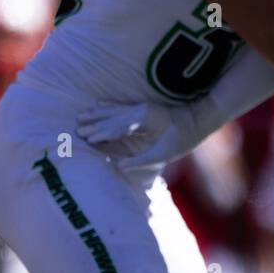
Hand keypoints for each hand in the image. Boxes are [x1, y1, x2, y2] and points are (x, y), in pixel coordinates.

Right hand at [76, 102, 197, 169]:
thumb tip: (118, 167)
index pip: (118, 127)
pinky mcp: (142, 108)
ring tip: (80, 117)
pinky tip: (97, 105)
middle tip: (78, 130)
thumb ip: (140, 161)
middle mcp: (140, 111)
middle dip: (95, 124)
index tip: (89, 139)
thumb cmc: (180, 139)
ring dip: (97, 114)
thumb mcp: (163, 154)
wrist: (195, 121)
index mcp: (144, 120)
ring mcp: (140, 107)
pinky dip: (107, 107)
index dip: (103, 133)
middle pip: (113, 118)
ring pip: (114, 110)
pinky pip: (120, 107)